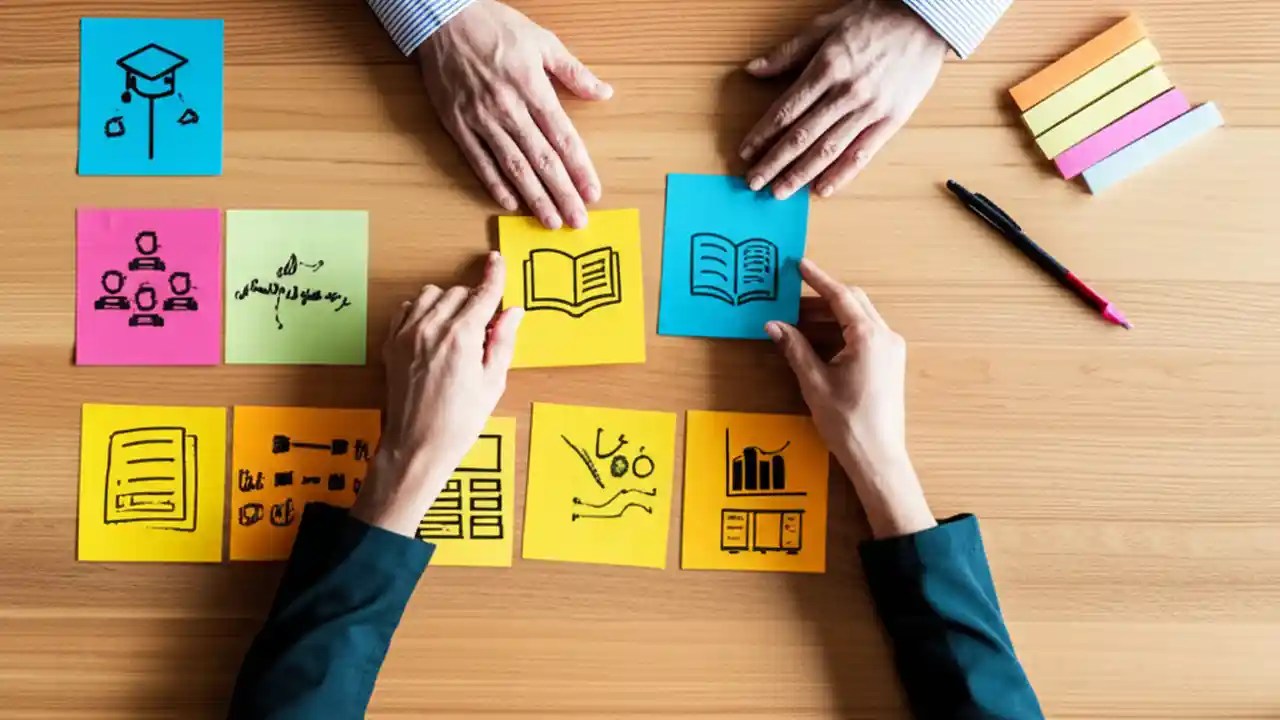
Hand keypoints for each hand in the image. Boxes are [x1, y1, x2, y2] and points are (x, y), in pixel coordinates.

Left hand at [353, 252, 523, 536]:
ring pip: (432, 295)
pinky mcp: (391, 343)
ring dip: (448, 304)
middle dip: (474, 302)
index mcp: (462, 337)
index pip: (483, 294)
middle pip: (458, 293)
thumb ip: (502, 342)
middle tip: (483, 328)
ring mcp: (407, 334)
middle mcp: (432, 328)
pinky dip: (422, 312)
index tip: (497, 260)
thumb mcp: (492, 382)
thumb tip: (512, 312)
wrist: (417, 445)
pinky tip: (433, 331)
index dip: (494, 275)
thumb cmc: (459, 421)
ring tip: (457, 329)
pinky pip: (408, 309)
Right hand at [417, 0, 611, 228]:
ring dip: (534, 197)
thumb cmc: (493, 26)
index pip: (563, 137)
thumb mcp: (542, 40)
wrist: (441, 18)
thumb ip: (574, 72)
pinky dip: (494, 184)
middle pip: (542, 160)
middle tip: (577, 221)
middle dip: (562, 194)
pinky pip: (478, 161)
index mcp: (533, 88)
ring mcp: (481, 119)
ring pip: (513, 166)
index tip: (593, 193)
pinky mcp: (457, 124)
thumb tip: (604, 92)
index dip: (580, 168)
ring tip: (550, 221)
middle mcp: (508, 108)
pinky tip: (510, 203)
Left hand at [739, 0, 945, 199]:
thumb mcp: (826, 24)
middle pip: (801, 135)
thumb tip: (754, 70)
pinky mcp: (891, 120)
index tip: (746, 151)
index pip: (786, 110)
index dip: (762, 134)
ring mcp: (870, 109)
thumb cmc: (876, 19)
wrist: (926, 20)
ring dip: (800, 174)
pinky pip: (862, 153)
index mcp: (827, 67)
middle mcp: (846, 92)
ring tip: (781, 191)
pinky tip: (823, 189)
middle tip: (755, 181)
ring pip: (827, 149)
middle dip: (774, 162)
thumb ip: (789, 51)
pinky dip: (841, 174)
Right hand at [765, 259, 934, 538]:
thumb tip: (774, 325)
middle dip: (823, 297)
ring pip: (860, 317)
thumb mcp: (814, 383)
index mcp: (868, 337)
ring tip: (800, 321)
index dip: (818, 279)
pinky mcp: (891, 362)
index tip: (799, 265)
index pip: (840, 296)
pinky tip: (821, 340)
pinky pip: (867, 333)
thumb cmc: (847, 423)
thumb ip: (795, 348)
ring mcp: (892, 349)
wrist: (878, 456)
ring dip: (832, 314)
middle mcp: (885, 337)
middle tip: (793, 298)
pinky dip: (843, 329)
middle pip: (854, 302)